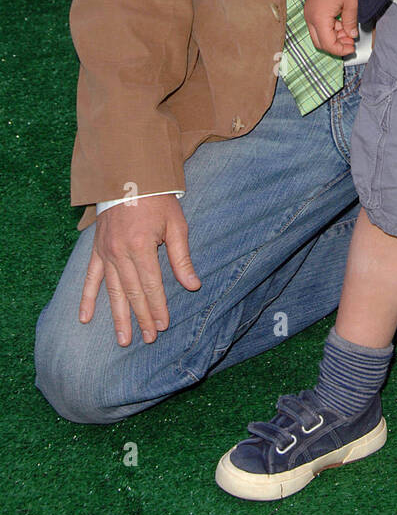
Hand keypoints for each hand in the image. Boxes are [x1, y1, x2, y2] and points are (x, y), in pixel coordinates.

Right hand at [78, 193, 200, 345]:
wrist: (129, 175)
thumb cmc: (158, 200)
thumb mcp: (176, 225)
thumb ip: (182, 257)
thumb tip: (193, 285)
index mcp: (141, 247)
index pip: (151, 285)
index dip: (158, 307)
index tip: (163, 325)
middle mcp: (119, 253)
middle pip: (132, 293)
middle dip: (141, 317)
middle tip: (148, 338)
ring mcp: (105, 252)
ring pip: (112, 291)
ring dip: (118, 316)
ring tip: (123, 339)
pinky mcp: (97, 250)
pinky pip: (90, 278)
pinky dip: (86, 299)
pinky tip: (84, 318)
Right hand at [304, 0, 358, 56]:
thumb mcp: (351, 3)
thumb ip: (351, 22)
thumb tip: (351, 35)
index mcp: (319, 18)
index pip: (327, 44)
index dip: (340, 50)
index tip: (351, 48)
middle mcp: (310, 18)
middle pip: (320, 43)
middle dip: (336, 45)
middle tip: (350, 42)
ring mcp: (309, 13)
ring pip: (319, 35)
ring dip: (333, 37)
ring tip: (348, 31)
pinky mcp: (312, 9)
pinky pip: (318, 25)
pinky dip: (329, 29)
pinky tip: (341, 24)